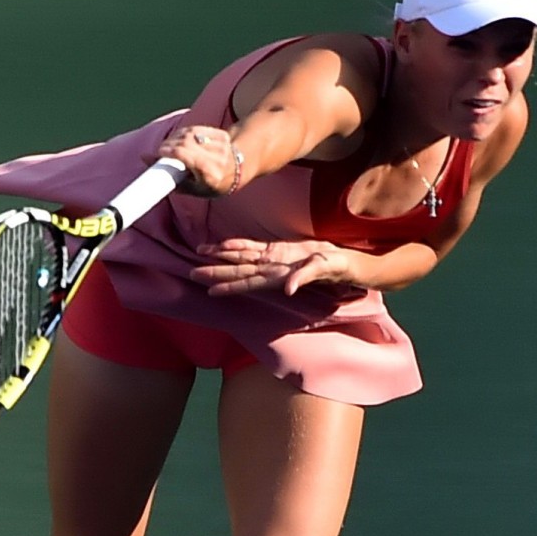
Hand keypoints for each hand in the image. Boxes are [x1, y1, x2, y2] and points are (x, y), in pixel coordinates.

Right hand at [154, 125, 239, 195]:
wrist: (243, 167)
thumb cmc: (216, 183)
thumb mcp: (197, 190)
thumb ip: (173, 181)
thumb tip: (146, 160)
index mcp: (212, 175)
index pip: (187, 157)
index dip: (170, 152)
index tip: (158, 153)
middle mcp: (218, 158)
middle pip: (186, 143)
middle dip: (169, 145)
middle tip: (160, 152)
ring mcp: (221, 145)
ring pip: (189, 134)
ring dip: (174, 139)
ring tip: (169, 146)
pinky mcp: (221, 134)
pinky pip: (196, 130)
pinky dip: (184, 133)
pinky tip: (179, 139)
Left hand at [191, 238, 353, 296]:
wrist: (344, 262)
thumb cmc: (336, 268)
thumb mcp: (322, 270)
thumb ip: (304, 278)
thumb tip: (288, 288)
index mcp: (278, 276)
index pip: (248, 282)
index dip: (229, 286)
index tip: (209, 290)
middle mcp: (271, 270)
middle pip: (238, 272)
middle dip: (215, 272)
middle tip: (191, 273)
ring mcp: (273, 260)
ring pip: (241, 259)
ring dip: (221, 259)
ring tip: (200, 255)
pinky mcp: (277, 250)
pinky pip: (252, 247)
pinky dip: (237, 246)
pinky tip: (223, 245)